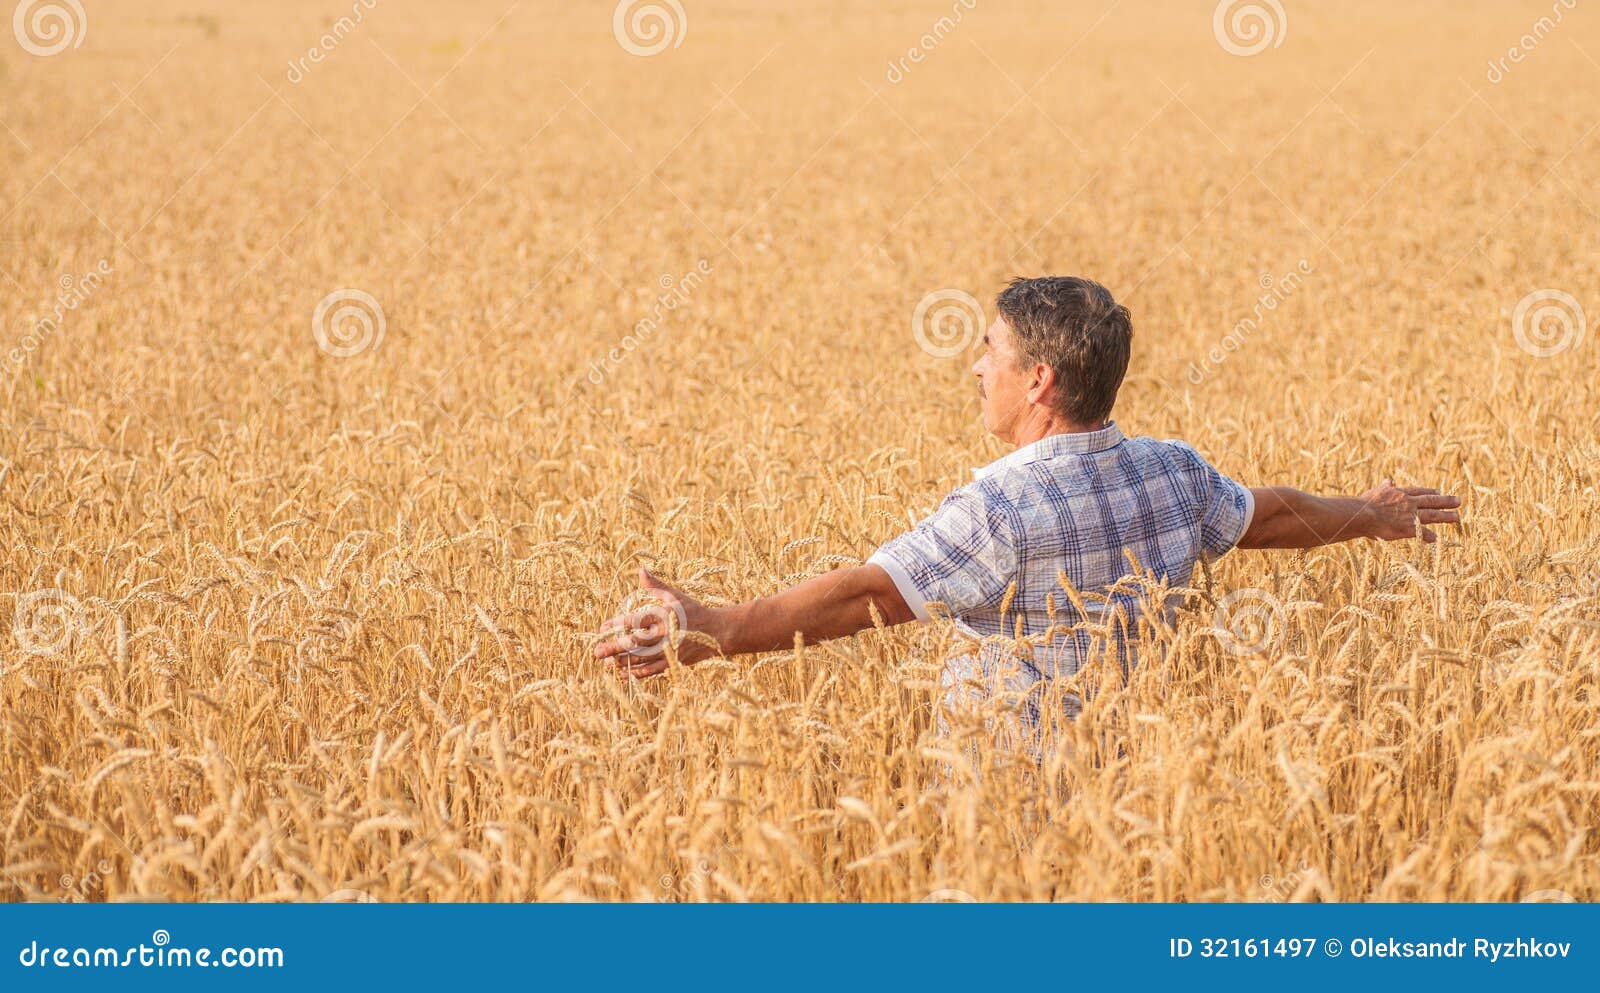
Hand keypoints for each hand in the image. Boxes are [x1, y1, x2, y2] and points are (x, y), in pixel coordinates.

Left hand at [592, 569, 721, 677]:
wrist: (718, 632)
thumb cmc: (693, 611)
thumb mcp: (675, 596)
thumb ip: (656, 586)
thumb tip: (641, 570)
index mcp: (664, 615)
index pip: (637, 620)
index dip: (618, 624)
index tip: (603, 627)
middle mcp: (666, 634)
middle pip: (635, 642)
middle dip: (614, 647)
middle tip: (596, 652)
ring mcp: (670, 650)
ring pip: (642, 659)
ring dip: (622, 662)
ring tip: (606, 663)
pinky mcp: (674, 663)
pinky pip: (652, 670)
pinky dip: (637, 673)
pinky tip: (623, 673)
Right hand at [1358, 481, 1461, 542]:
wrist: (1362, 514)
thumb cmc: (1364, 503)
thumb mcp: (1375, 491)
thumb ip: (1384, 487)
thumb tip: (1389, 480)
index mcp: (1400, 493)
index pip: (1419, 491)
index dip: (1430, 491)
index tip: (1438, 491)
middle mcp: (1408, 502)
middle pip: (1431, 501)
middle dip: (1446, 501)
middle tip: (1458, 501)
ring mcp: (1409, 515)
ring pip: (1432, 515)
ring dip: (1446, 516)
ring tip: (1457, 517)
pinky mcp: (1407, 528)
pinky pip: (1421, 533)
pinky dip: (1429, 536)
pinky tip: (1436, 539)